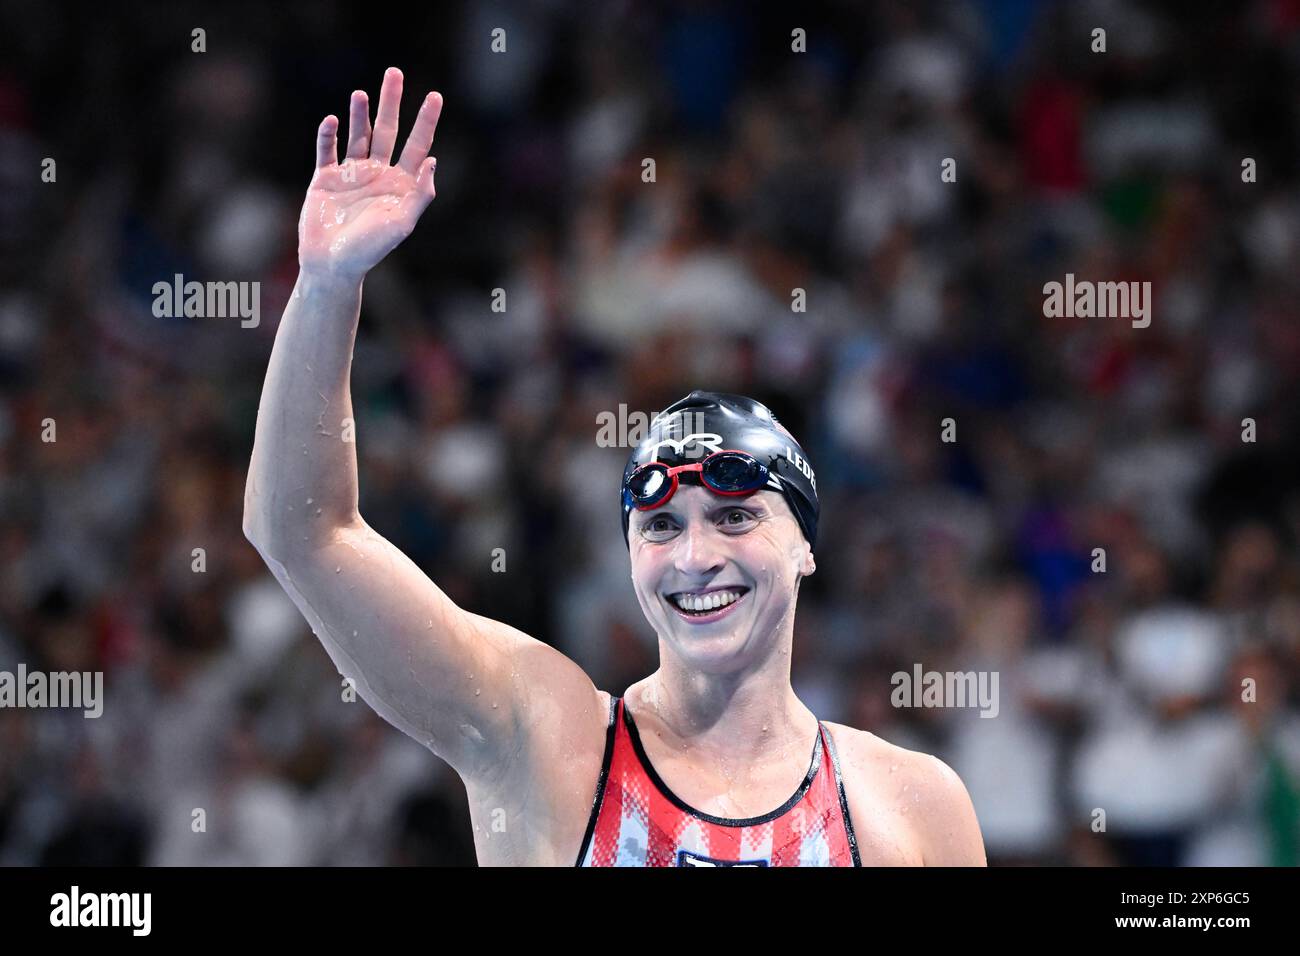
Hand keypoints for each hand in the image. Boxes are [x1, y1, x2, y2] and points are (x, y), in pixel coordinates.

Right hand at [298, 67, 442, 279]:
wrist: (332, 265)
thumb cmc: (370, 249)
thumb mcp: (401, 223)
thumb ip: (419, 194)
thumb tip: (432, 161)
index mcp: (400, 184)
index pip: (417, 146)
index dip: (426, 121)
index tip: (435, 96)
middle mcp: (378, 174)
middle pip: (388, 131)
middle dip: (391, 103)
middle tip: (395, 73)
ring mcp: (352, 175)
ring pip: (358, 135)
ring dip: (359, 114)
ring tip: (360, 94)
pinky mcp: (325, 179)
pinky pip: (327, 151)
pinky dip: (328, 136)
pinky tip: (332, 121)